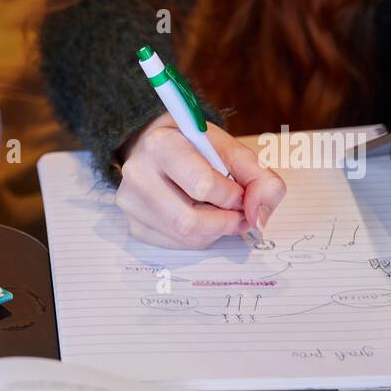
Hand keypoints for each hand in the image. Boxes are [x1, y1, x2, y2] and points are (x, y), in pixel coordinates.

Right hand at [115, 114, 285, 248]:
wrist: (158, 148)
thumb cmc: (195, 147)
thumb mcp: (231, 149)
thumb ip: (259, 177)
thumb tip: (258, 218)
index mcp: (160, 144)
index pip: (203, 186)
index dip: (233, 196)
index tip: (241, 192)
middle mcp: (137, 174)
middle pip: (189, 221)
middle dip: (225, 222)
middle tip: (238, 213)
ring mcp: (131, 203)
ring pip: (185, 237)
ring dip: (214, 230)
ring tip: (218, 211)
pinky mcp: (133, 225)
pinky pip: (177, 245)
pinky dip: (199, 236)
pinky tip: (199, 216)